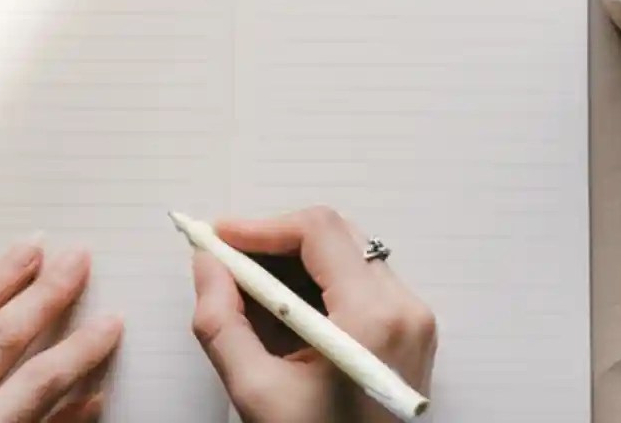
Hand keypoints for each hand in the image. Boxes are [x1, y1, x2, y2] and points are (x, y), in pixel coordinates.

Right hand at [191, 207, 436, 422]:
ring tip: (248, 292)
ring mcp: (413, 320)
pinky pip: (359, 283)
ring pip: (346, 256)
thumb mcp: (256, 392)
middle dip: (273, 243)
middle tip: (226, 262)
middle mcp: (405, 309)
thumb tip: (207, 266)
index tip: (218, 238)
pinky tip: (281, 313)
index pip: (317, 232)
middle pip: (334, 237)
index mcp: (373, 318)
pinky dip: (315, 286)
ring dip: (292, 264)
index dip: (260, 227)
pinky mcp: (409, 332)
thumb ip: (221, 322)